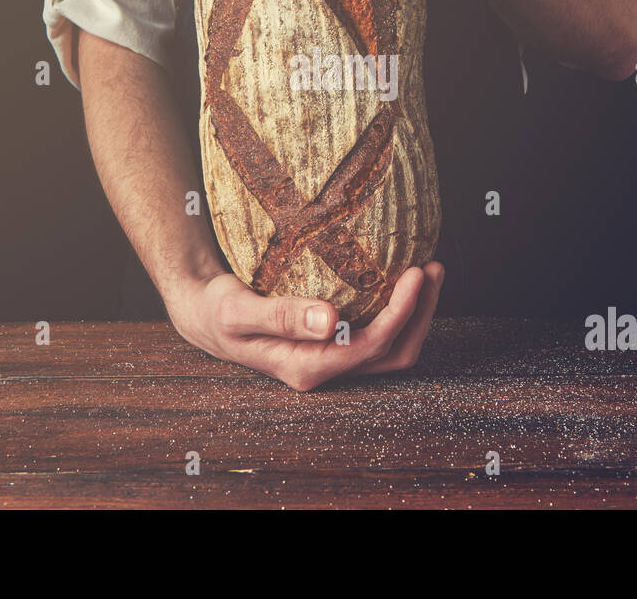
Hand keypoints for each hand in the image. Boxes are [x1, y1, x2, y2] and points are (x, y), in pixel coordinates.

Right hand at [163, 262, 444, 391]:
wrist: (204, 316)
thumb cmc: (216, 309)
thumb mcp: (238, 310)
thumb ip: (282, 316)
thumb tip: (331, 320)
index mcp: (306, 367)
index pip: (371, 345)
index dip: (401, 312)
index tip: (416, 271)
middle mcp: (324, 369)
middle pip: (393, 353)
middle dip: (420, 313)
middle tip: (433, 266)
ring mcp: (331, 359)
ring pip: (391, 347)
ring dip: (416, 312)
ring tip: (429, 269)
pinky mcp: (333, 344)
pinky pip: (377, 334)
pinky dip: (398, 310)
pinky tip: (401, 278)